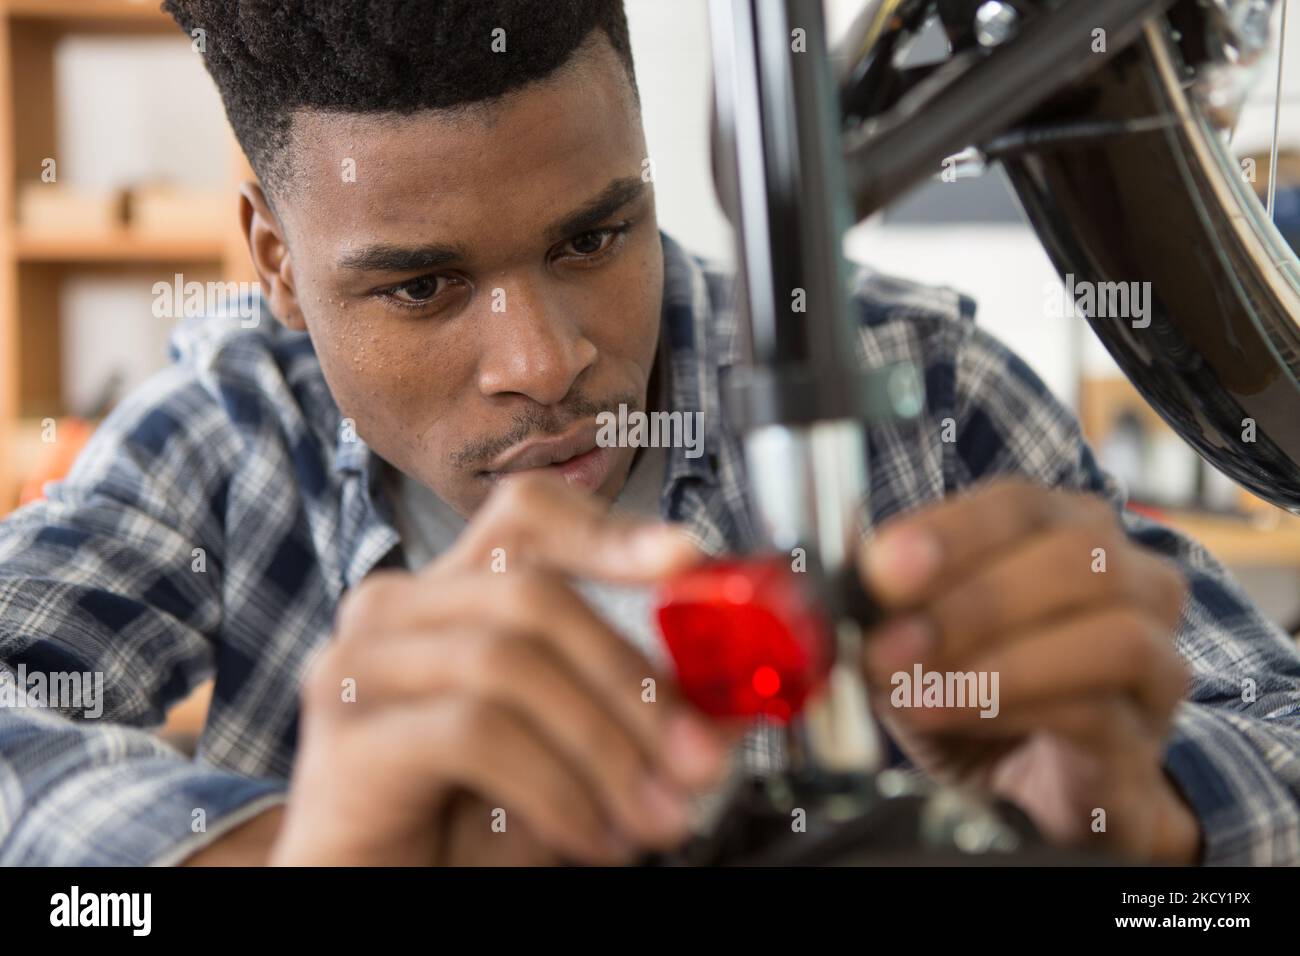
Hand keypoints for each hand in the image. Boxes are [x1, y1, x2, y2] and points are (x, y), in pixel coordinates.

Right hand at [270, 472, 728, 865]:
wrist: (382, 890)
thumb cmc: (466, 823)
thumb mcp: (574, 758)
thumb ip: (640, 716)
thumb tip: (734, 698)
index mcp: (453, 594)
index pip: (526, 516)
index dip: (608, 530)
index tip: (687, 560)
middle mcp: (395, 609)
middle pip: (534, 592)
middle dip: (636, 680)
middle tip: (701, 760)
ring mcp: (359, 663)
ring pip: (508, 660)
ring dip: (605, 748)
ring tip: (651, 819)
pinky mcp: (346, 732)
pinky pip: (473, 731)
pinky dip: (553, 788)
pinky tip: (586, 835)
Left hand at [856, 477, 1199, 862]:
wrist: (1020, 794)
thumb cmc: (971, 698)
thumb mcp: (910, 634)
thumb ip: (882, 592)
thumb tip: (839, 557)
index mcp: (1069, 533)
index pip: (1021, 503)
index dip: (950, 531)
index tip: (882, 568)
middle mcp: (1131, 585)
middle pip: (1080, 555)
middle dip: (971, 600)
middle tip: (888, 646)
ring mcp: (1154, 665)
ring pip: (1113, 635)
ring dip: (996, 661)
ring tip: (915, 691)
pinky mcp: (1145, 743)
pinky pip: (1098, 714)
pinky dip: (1010, 710)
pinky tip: (949, 717)